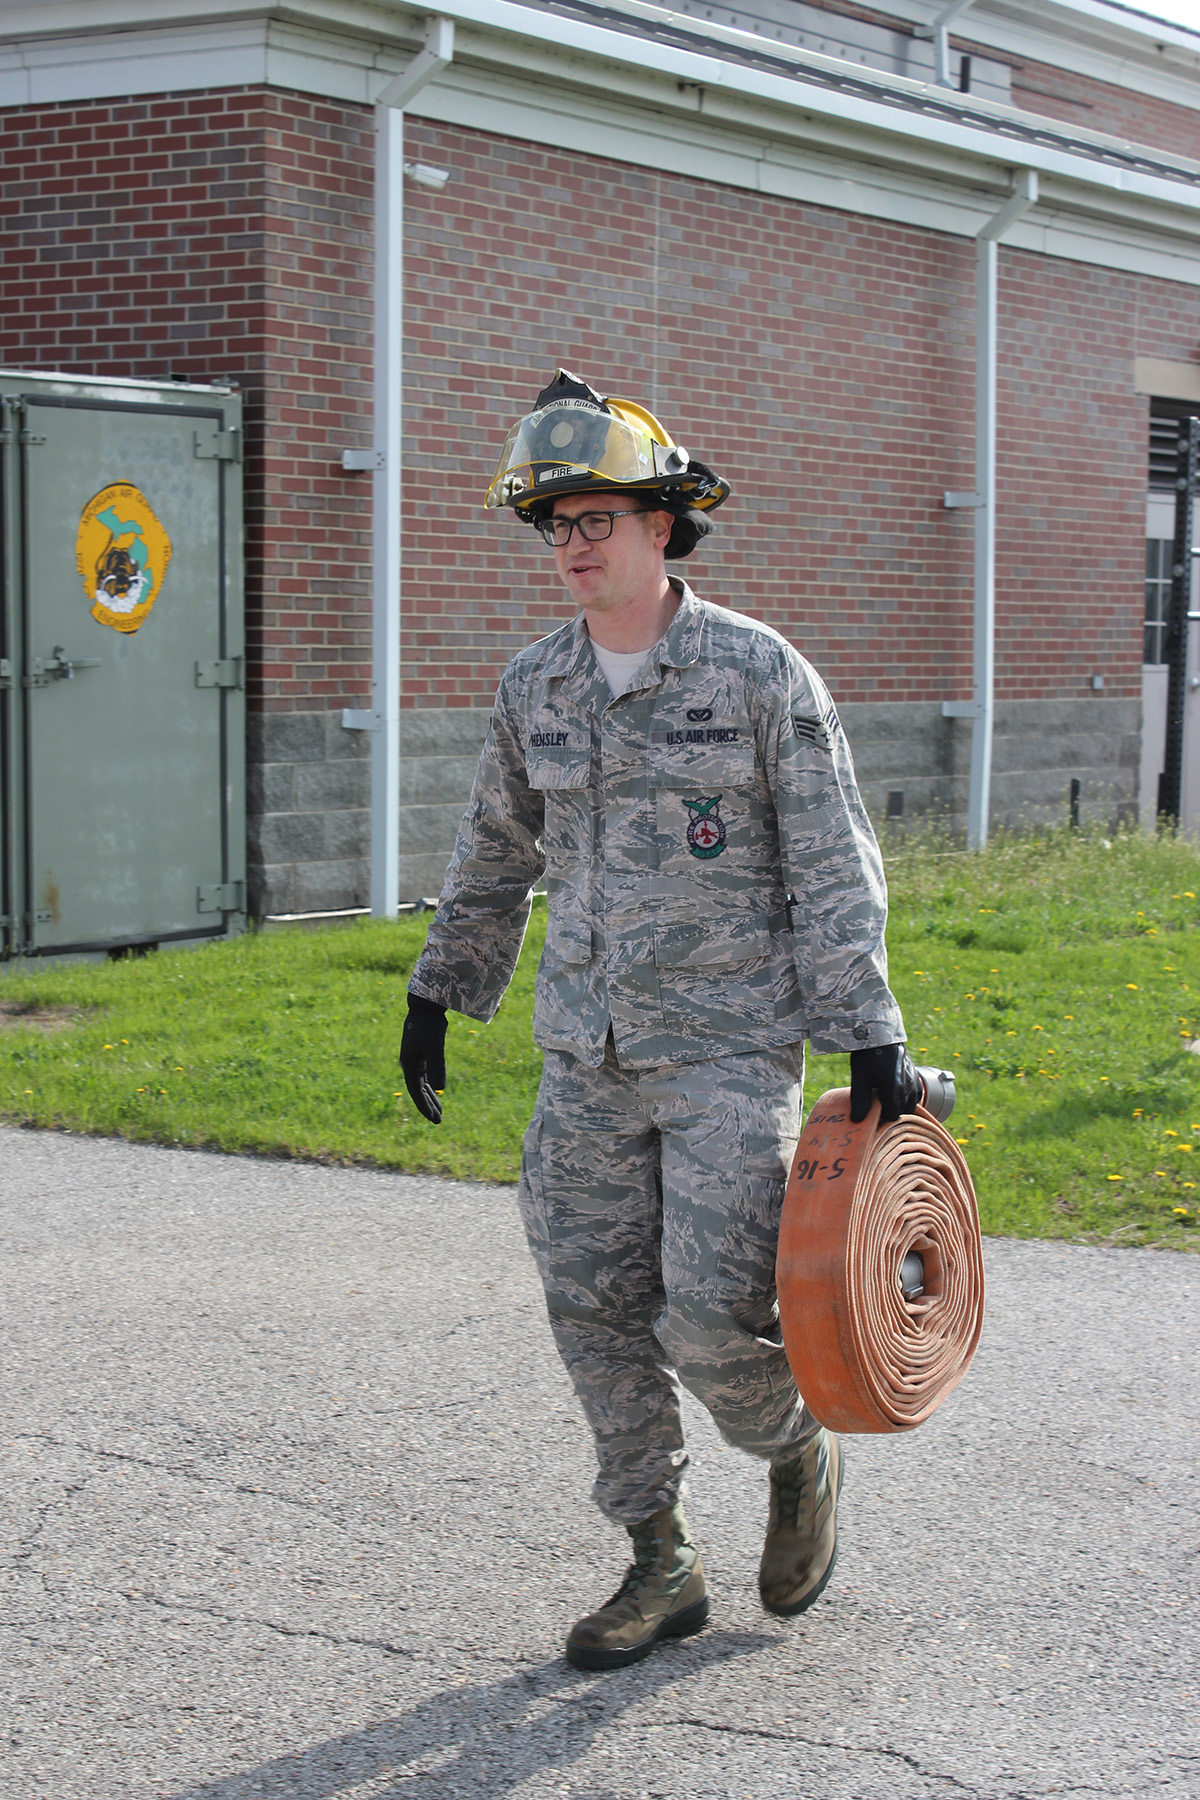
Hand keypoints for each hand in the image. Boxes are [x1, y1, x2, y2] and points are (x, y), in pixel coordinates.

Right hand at [399, 995, 447, 1123]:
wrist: (425, 1008)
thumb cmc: (429, 1027)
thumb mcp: (435, 1047)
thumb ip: (437, 1066)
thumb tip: (441, 1088)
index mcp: (409, 1064)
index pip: (415, 1091)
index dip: (423, 1106)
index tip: (432, 1118)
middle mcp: (410, 1064)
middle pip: (418, 1091)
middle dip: (427, 1106)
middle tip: (437, 1121)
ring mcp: (414, 1060)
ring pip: (422, 1084)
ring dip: (430, 1098)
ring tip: (438, 1112)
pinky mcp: (421, 1055)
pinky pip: (425, 1076)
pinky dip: (430, 1086)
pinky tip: (437, 1091)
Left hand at [849, 1042, 922, 1124]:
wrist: (880, 1036)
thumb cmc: (868, 1056)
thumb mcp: (859, 1079)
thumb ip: (860, 1101)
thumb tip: (857, 1121)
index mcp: (894, 1091)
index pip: (891, 1117)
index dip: (880, 1117)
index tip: (870, 1110)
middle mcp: (908, 1089)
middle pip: (900, 1112)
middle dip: (888, 1111)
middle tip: (875, 1103)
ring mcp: (914, 1083)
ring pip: (909, 1105)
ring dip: (898, 1105)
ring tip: (883, 1096)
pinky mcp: (916, 1077)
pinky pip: (916, 1096)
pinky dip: (907, 1098)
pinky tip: (895, 1092)